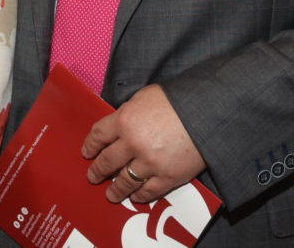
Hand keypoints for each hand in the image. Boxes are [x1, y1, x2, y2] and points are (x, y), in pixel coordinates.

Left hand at [82, 84, 205, 205]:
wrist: (206, 113)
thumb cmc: (176, 100)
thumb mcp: (144, 97)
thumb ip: (128, 112)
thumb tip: (119, 123)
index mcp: (124, 120)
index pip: (98, 136)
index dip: (90, 146)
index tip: (86, 153)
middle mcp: (132, 143)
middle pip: (107, 162)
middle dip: (97, 171)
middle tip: (93, 176)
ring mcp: (149, 163)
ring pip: (124, 181)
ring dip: (115, 189)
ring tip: (111, 194)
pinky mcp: (167, 177)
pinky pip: (148, 191)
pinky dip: (139, 196)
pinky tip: (135, 196)